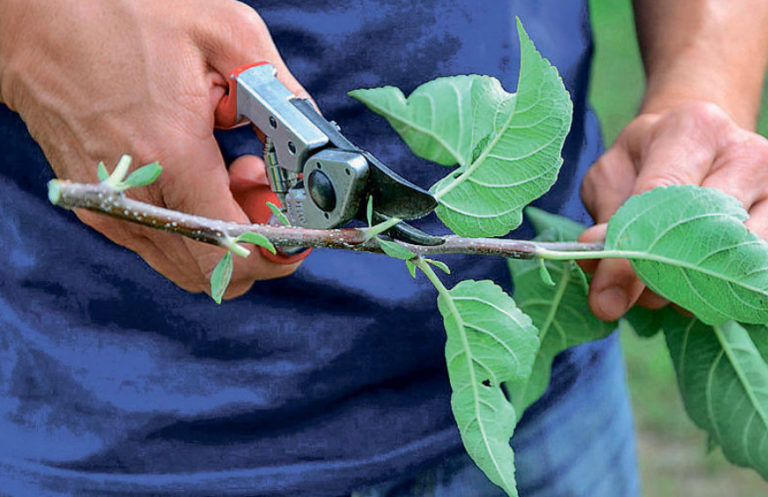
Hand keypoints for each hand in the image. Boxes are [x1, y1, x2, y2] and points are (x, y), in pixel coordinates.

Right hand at [0, 0, 309, 297]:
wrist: (40, 19)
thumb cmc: (126, 16)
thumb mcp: (225, 34)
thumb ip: (280, 95)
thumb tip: (313, 143)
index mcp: (172, 156)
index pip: (235, 246)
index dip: (279, 251)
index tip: (301, 235)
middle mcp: (136, 196)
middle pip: (214, 270)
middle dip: (258, 247)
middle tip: (269, 198)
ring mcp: (112, 208)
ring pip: (187, 265)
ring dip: (226, 239)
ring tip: (234, 179)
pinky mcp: (100, 206)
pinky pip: (161, 245)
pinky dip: (194, 230)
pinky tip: (201, 179)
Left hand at [580, 101, 767, 320]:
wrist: (699, 140)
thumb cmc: (646, 159)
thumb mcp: (611, 176)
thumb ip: (605, 217)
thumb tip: (593, 260)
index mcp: (692, 132)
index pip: (661, 197)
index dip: (629, 254)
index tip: (604, 296)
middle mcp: (745, 155)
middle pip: (705, 234)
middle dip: (660, 278)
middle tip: (624, 299)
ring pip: (736, 261)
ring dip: (691, 290)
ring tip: (657, 288)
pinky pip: (755, 269)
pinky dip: (716, 290)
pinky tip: (689, 288)